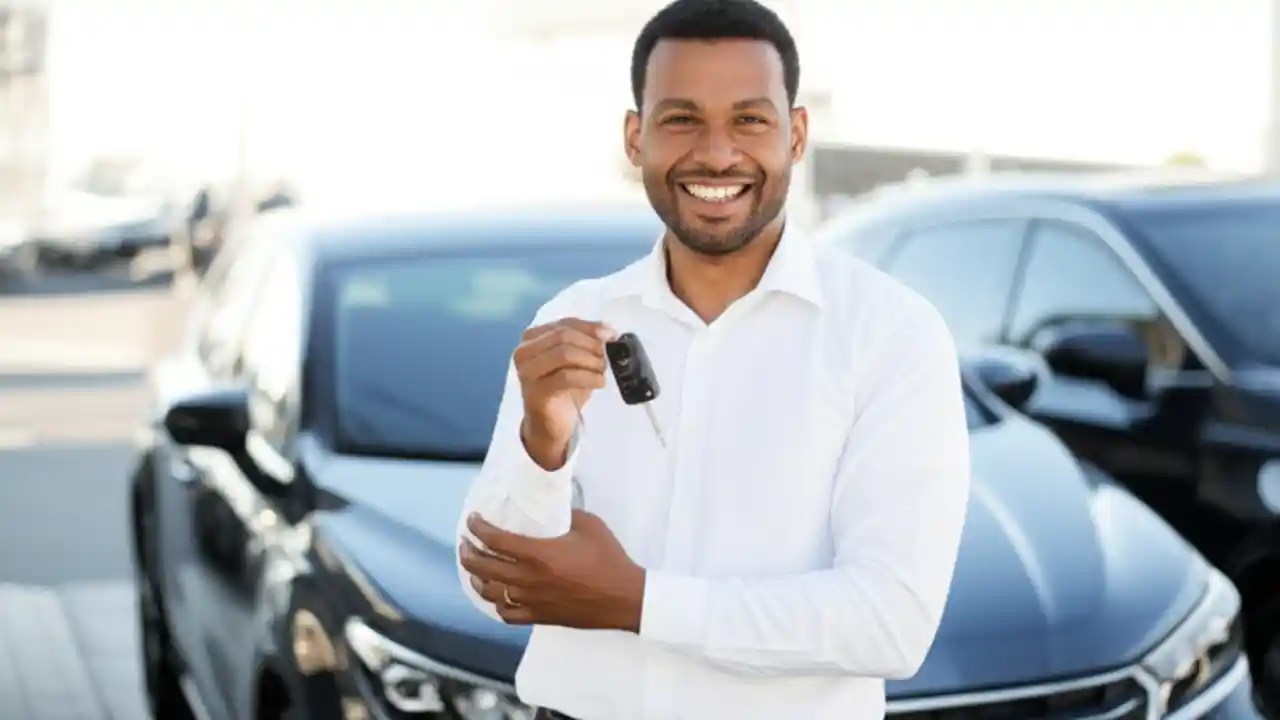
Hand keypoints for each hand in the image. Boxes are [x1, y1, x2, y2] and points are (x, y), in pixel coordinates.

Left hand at [459, 510, 644, 631]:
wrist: (624, 597)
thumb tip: (554, 505)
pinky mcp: (540, 616)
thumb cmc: (608, 560)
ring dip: (477, 578)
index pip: (495, 540)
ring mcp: (532, 600)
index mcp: (538, 554)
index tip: (472, 520)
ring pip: (490, 592)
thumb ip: (566, 513)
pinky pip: (507, 614)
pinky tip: (496, 596)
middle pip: (484, 567)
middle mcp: (528, 579)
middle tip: (465, 543)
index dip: (478, 528)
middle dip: (468, 553)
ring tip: (474, 569)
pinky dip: (496, 604)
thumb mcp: (588, 525)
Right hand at [514, 318, 616, 469]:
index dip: (591, 327)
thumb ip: (587, 343)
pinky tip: (599, 382)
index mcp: (532, 337)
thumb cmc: (563, 389)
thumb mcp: (576, 360)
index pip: (565, 323)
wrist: (549, 424)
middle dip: (591, 344)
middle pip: (563, 335)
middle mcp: (524, 351)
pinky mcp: (535, 392)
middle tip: (607, 356)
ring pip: (564, 354)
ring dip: (590, 360)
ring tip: (602, 370)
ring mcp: (526, 372)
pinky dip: (588, 377)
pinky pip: (566, 377)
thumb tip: (608, 330)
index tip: (612, 335)